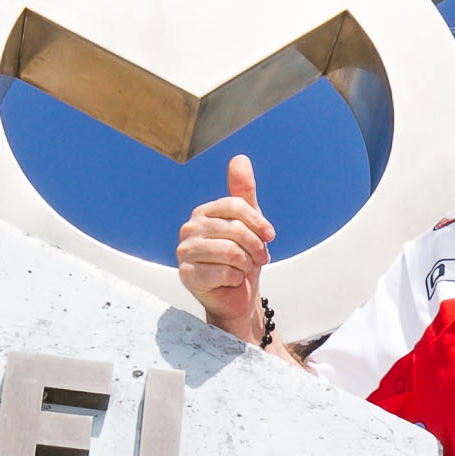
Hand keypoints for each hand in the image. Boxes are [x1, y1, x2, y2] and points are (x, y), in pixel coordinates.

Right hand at [177, 154, 272, 342]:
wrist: (237, 296)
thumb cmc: (242, 258)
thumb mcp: (249, 222)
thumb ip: (243, 192)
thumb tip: (239, 159)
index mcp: (203, 212)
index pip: (236, 206)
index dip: (258, 222)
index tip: (270, 236)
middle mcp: (189, 229)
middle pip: (235, 229)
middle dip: (255, 246)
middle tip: (260, 257)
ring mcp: (184, 252)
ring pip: (230, 251)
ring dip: (246, 264)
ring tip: (244, 269)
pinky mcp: (186, 275)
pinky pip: (224, 272)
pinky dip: (236, 279)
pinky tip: (230, 281)